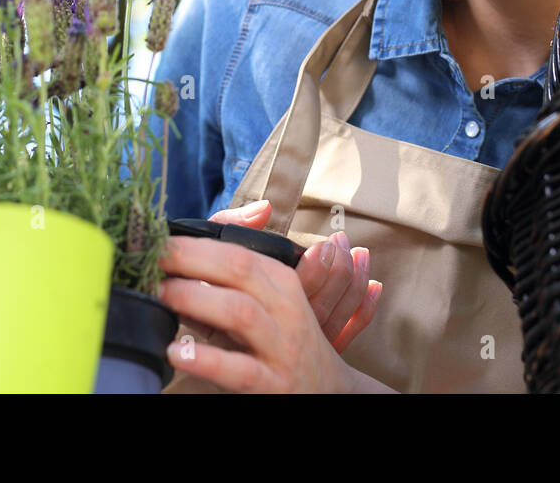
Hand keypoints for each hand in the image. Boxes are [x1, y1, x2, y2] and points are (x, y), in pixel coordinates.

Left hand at [158, 234, 371, 391]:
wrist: (328, 392)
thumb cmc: (286, 339)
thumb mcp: (270, 300)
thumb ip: (244, 262)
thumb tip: (258, 209)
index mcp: (283, 282)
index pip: (239, 251)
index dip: (196, 244)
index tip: (158, 241)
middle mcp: (286, 309)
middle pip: (240, 270)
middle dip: (191, 259)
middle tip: (151, 259)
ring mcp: (280, 348)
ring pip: (240, 313)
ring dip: (195, 299)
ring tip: (160, 295)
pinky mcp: (272, 384)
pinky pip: (238, 370)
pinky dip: (205, 359)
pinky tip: (176, 351)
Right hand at [207, 199, 381, 351]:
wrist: (186, 335)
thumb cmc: (195, 290)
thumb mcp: (204, 253)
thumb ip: (229, 226)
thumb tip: (264, 209)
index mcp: (256, 305)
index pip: (297, 287)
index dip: (320, 266)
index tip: (329, 244)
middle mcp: (279, 331)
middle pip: (323, 304)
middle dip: (341, 269)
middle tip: (342, 242)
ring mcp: (296, 346)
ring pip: (337, 316)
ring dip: (355, 283)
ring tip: (360, 254)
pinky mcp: (308, 351)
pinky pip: (347, 334)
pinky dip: (364, 309)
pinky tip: (374, 287)